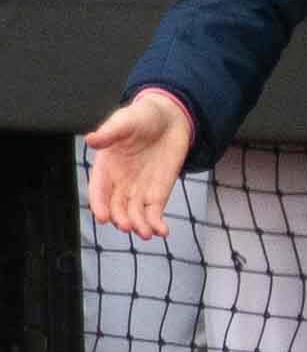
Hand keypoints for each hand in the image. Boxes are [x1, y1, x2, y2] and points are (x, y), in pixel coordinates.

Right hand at [81, 90, 192, 236]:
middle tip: (128, 226)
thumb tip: (91, 139)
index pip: (99, 189)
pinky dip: (157, 223)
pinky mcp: (157, 192)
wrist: (169, 119)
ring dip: (139, 225)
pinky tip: (161, 231)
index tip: (103, 217)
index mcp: (106, 166)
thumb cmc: (142, 118)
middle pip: (116, 206)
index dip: (99, 204)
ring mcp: (139, 189)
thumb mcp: (125, 121)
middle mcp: (120, 181)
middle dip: (121, 218)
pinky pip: (154, 212)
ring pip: (135, 213)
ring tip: (145, 233)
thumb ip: (110, 132)